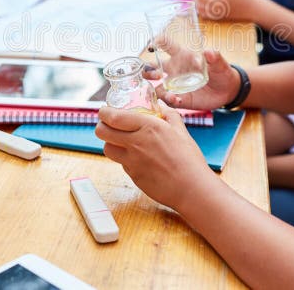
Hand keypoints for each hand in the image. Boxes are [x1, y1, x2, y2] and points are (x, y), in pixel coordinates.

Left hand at [96, 104, 214, 210]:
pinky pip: (121, 163)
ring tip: (120, 140)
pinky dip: (124, 158)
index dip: (104, 112)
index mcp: (148, 127)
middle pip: (102, 132)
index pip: (113, 117)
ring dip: (110, 143)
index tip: (105, 110)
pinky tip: (137, 157)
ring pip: (107, 149)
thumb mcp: (181, 130)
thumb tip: (159, 104)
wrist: (191, 188)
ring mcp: (132, 161)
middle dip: (101, 126)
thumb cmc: (189, 159)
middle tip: (107, 124)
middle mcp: (136, 143)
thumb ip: (168, 114)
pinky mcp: (133, 176)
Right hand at [154, 49, 239, 110]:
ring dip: (159, 90)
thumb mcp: (220, 63)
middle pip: (153, 67)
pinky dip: (170, 100)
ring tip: (170, 95)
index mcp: (182, 55)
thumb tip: (209, 52)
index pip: (166, 45)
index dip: (157, 42)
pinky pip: (168, 100)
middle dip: (149, 70)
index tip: (152, 45)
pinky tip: (178, 101)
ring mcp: (175, 85)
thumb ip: (214, 57)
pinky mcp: (179, 98)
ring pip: (157, 87)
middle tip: (156, 75)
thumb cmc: (221, 71)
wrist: (227, 90)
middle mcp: (174, 70)